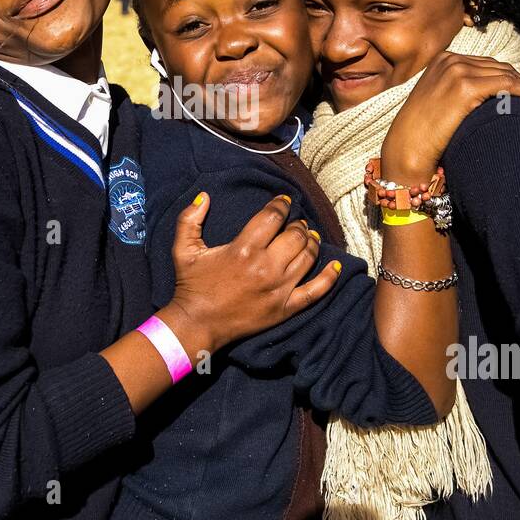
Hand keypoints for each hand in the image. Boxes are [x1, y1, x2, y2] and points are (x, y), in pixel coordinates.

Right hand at [163, 192, 339, 352]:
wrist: (197, 324)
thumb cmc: (191, 285)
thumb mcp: (183, 249)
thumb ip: (189, 220)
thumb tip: (204, 196)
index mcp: (243, 249)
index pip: (273, 217)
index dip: (281, 205)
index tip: (284, 201)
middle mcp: (265, 267)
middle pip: (295, 235)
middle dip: (298, 224)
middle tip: (297, 223)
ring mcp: (279, 289)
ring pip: (307, 257)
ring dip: (312, 242)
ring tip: (310, 236)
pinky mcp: (285, 308)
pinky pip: (315, 291)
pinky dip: (329, 277)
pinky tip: (336, 265)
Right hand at [379, 51, 519, 182]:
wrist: (406, 148)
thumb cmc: (422, 133)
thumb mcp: (438, 101)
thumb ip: (458, 89)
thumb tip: (490, 95)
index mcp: (442, 60)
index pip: (486, 64)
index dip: (509, 77)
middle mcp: (449, 60)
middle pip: (498, 67)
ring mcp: (456, 71)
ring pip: (505, 74)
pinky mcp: (464, 86)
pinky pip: (505, 84)